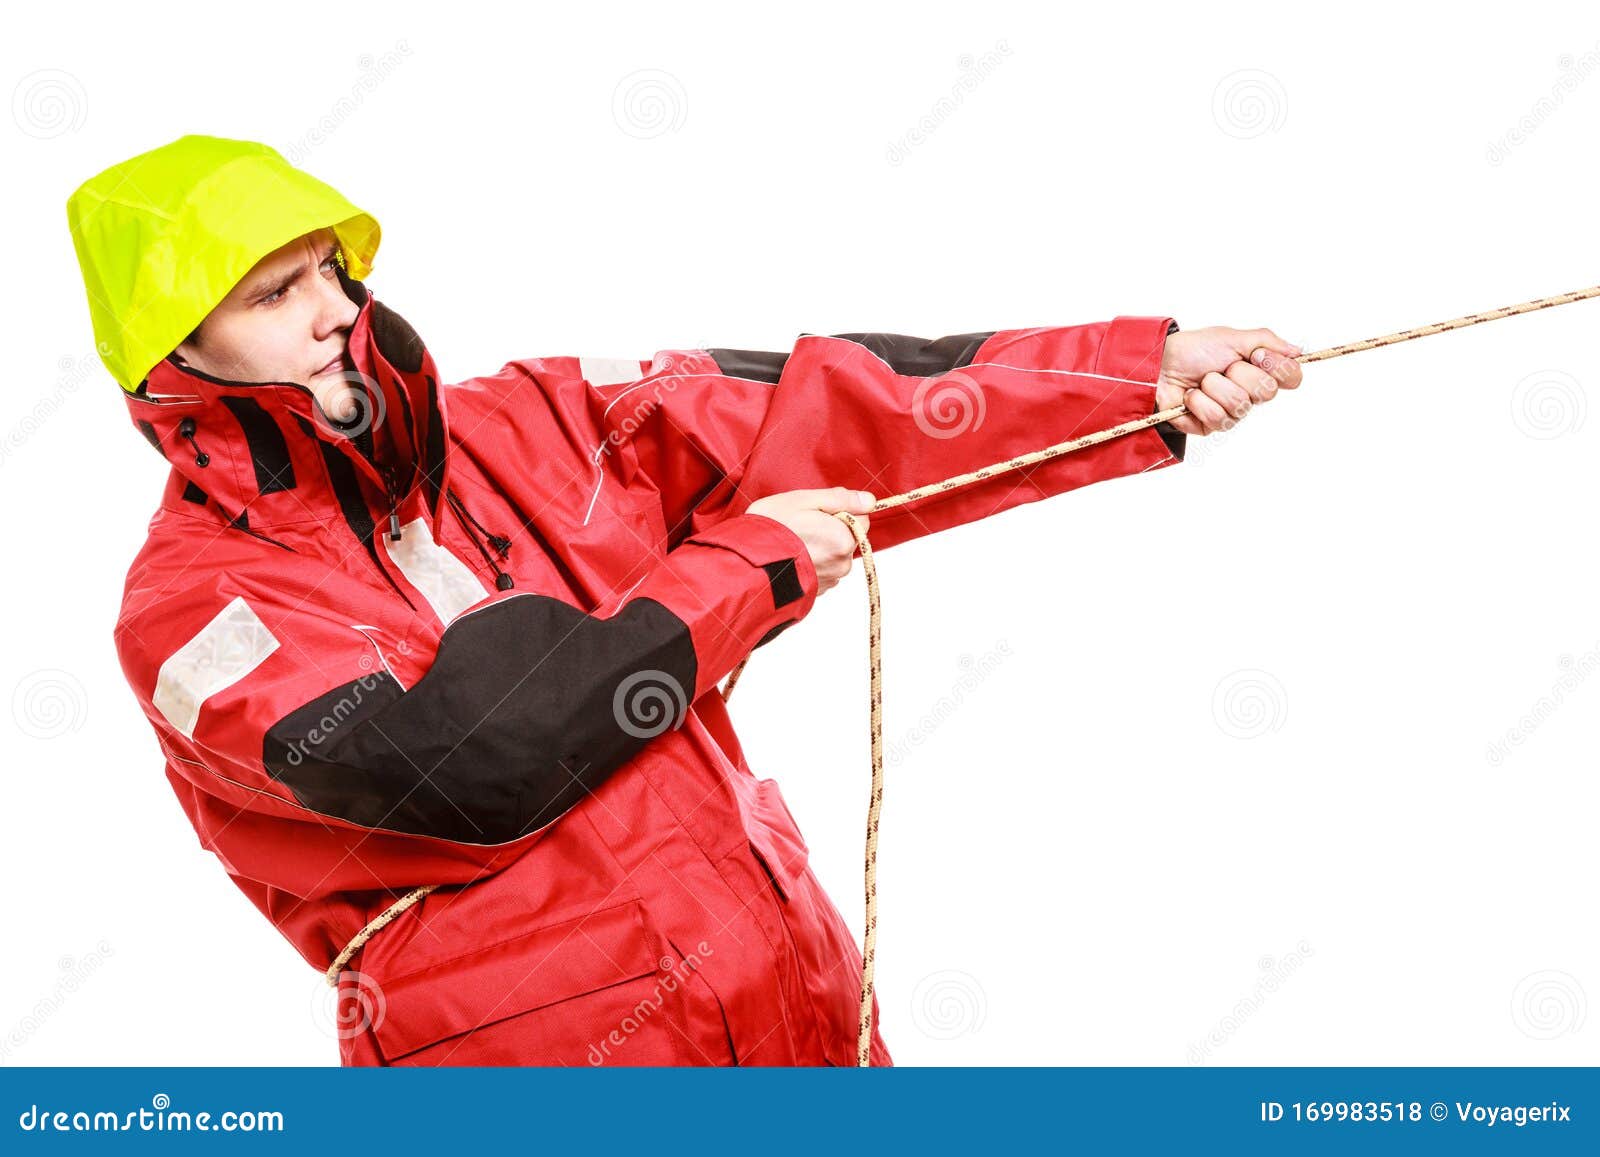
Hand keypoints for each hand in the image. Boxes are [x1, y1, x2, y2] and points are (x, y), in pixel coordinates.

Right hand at [745, 487, 874, 595]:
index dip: (841, 511)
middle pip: (848, 538)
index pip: (862, 519)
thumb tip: (870, 501)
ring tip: (793, 543)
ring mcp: (829, 580)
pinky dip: (811, 563)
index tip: (817, 512)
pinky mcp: (817, 591)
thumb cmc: (772, 528)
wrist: (746, 566)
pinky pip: (822, 570)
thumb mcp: (805, 501)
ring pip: (835, 555)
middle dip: (831, 530)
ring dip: (820, 548)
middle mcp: (841, 563)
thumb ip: (841, 499)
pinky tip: (792, 557)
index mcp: (843, 539)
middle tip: (802, 525)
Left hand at [1156, 326, 1304, 435]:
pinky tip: (1189, 396)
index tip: (1256, 355)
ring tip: (1201, 380)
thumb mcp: (1232, 337)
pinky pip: (1216, 418)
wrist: (1159, 364)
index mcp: (1260, 371)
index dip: (1278, 367)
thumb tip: (1298, 351)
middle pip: (1266, 392)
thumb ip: (1267, 341)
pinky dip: (1199, 402)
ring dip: (1215, 386)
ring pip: (1239, 405)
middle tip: (1221, 366)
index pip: (1292, 378)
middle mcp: (1250, 394)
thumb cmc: (1194, 350)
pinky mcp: (1209, 427)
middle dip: (1239, 373)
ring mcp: (1231, 413)